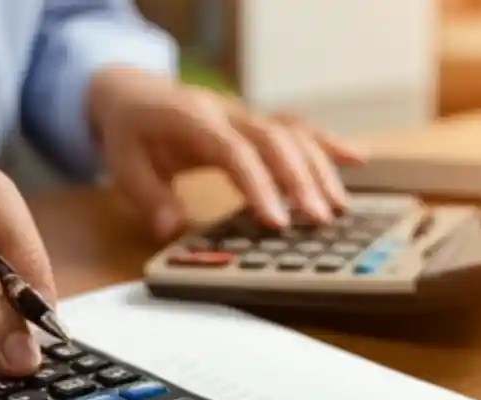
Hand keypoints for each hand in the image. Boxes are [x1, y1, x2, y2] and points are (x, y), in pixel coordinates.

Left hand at [87, 67, 365, 238]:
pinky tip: (359, 159)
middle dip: (301, 181)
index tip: (277, 221)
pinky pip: (299, 129)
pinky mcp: (258, 123)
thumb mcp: (122, 162)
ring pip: (293, 134)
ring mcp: (247, 115)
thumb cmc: (131, 130)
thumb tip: (170, 227)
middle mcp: (228, 112)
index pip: (235, 151)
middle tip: (318, 221)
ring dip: (320, 169)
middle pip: (275, 140)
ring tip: (336, 208)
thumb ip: (148, 195)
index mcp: (193, 119)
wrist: (134, 91)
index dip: (259, 185)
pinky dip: (329, 144)